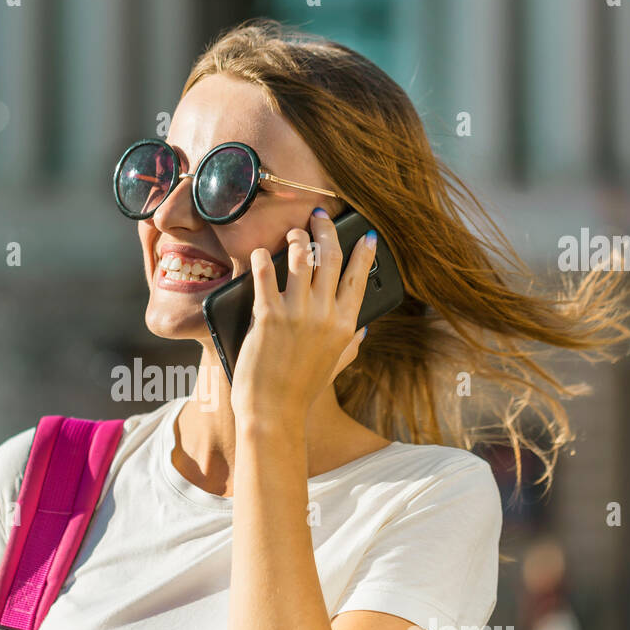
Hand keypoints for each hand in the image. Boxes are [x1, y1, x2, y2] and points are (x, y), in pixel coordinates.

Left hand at [229, 208, 376, 429]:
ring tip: (292, 233)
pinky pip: (266, 274)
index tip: (367, 235)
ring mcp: (296, 314)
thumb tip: (364, 328)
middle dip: (327, 230)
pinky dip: (264, 258)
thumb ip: (351, 344)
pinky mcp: (267, 317)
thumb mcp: (334, 366)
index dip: (364, 253)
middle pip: (331, 258)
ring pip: (302, 259)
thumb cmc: (302, 391)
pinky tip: (262, 253)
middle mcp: (324, 316)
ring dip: (297, 238)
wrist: (273, 412)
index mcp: (345, 326)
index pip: (360, 279)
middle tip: (320, 217)